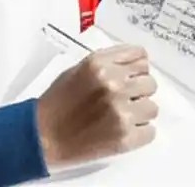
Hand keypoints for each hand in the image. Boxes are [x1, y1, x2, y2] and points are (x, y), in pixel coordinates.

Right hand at [36, 44, 159, 169]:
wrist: (42, 137)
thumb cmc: (58, 103)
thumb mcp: (79, 70)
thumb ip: (108, 63)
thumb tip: (137, 64)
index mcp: (100, 64)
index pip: (141, 57)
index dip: (137, 69)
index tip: (131, 78)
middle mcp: (113, 84)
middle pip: (150, 82)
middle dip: (138, 92)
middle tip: (123, 101)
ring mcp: (120, 111)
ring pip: (152, 107)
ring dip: (139, 113)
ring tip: (119, 118)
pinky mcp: (124, 137)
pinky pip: (150, 131)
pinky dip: (139, 133)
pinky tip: (121, 132)